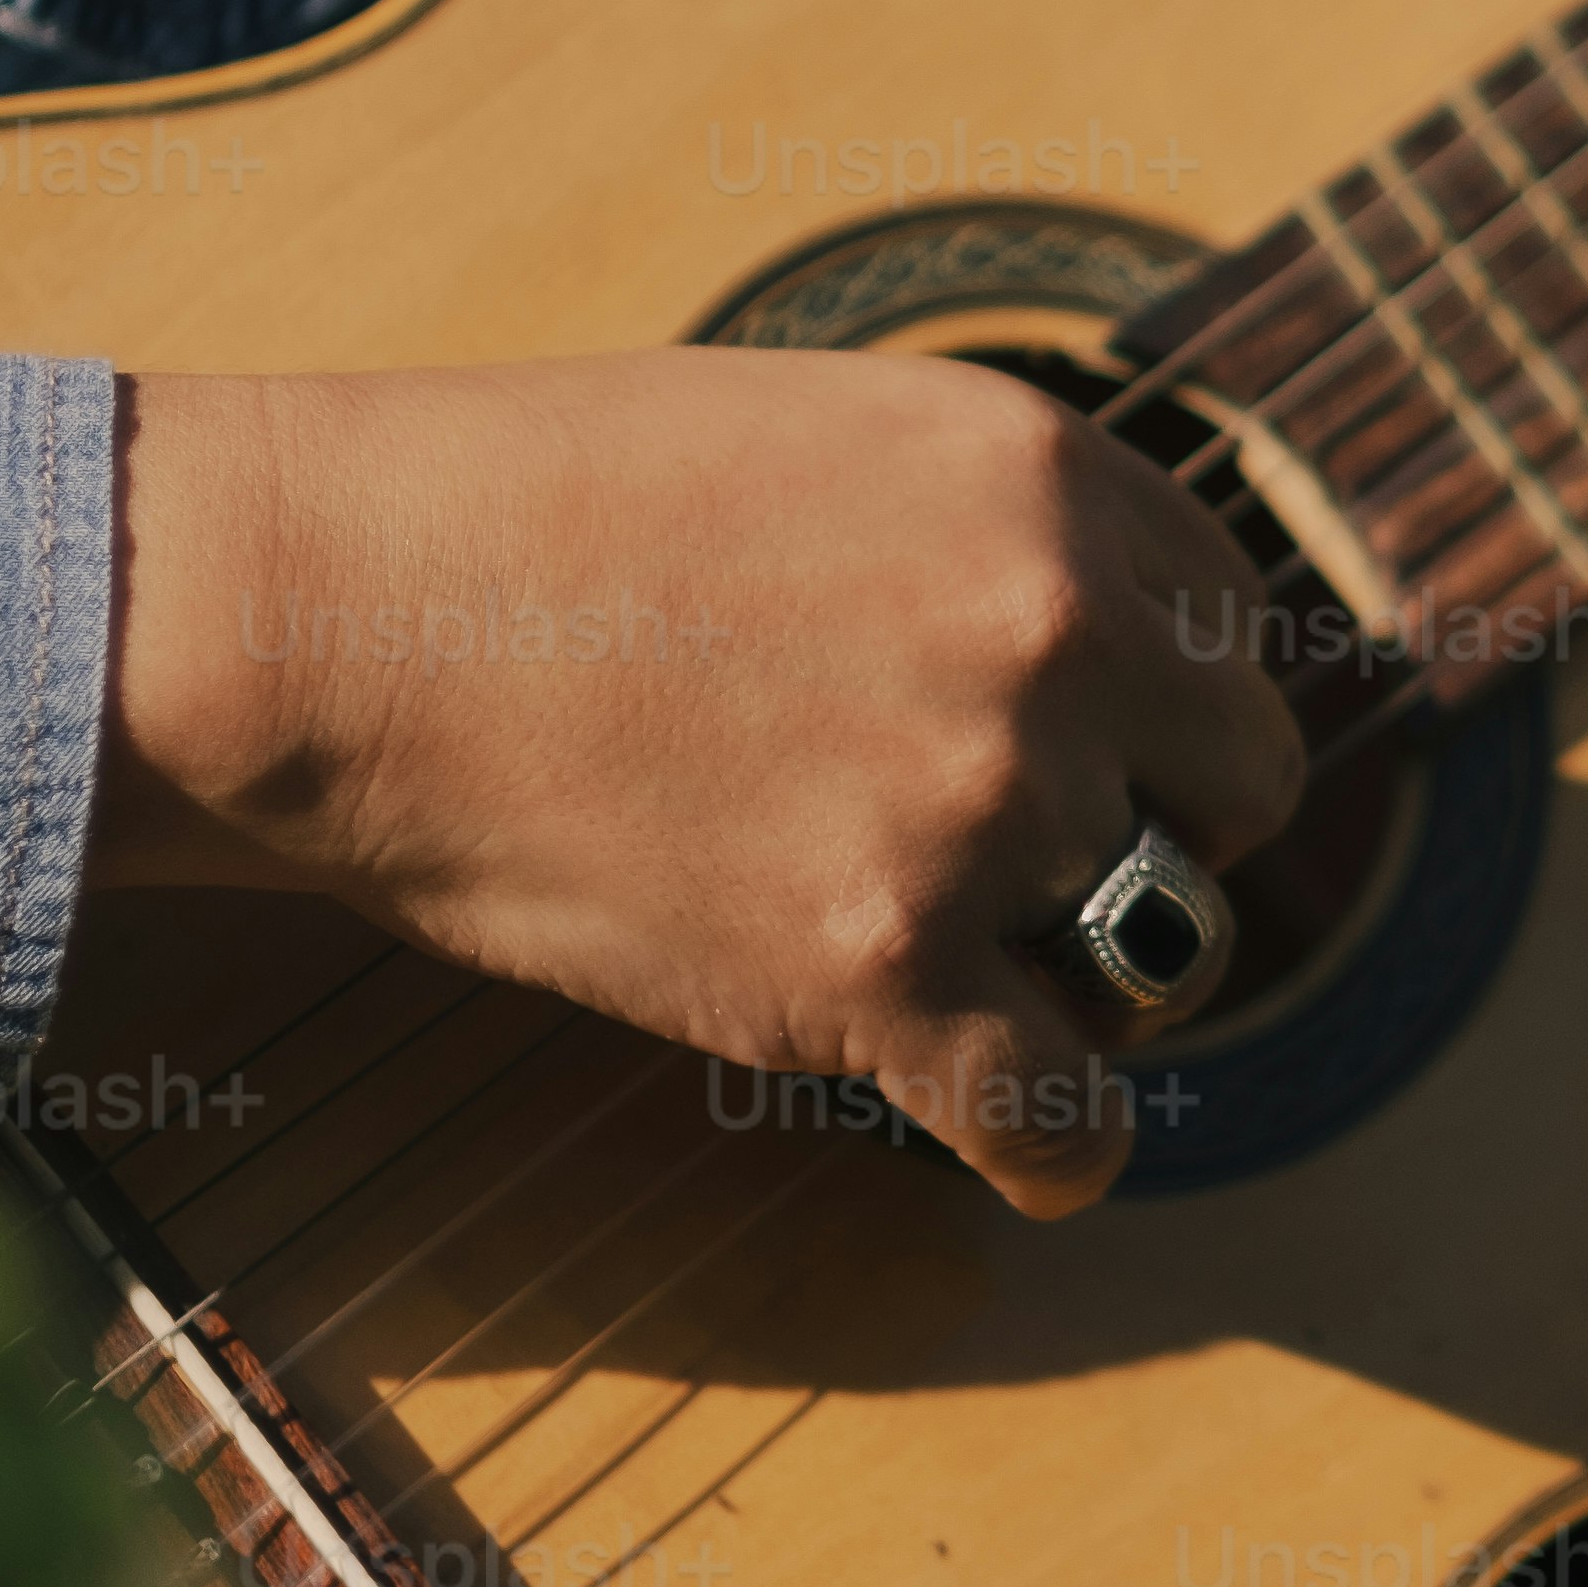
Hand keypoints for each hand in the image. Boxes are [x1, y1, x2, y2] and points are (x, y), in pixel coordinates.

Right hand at [93, 356, 1305, 1220]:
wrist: (349, 616)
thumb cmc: (550, 514)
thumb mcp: (834, 435)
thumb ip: (999, 525)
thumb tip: (1134, 644)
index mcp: (1053, 476)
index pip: (1236, 631)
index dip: (1158, 704)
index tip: (1073, 741)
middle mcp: (1056, 630)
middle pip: (1237, 793)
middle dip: (1152, 828)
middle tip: (1010, 853)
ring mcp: (978, 807)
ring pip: (1163, 956)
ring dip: (1085, 976)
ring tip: (959, 959)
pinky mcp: (878, 974)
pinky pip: (1066, 1123)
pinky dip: (1052, 1151)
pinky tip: (1005, 1135)